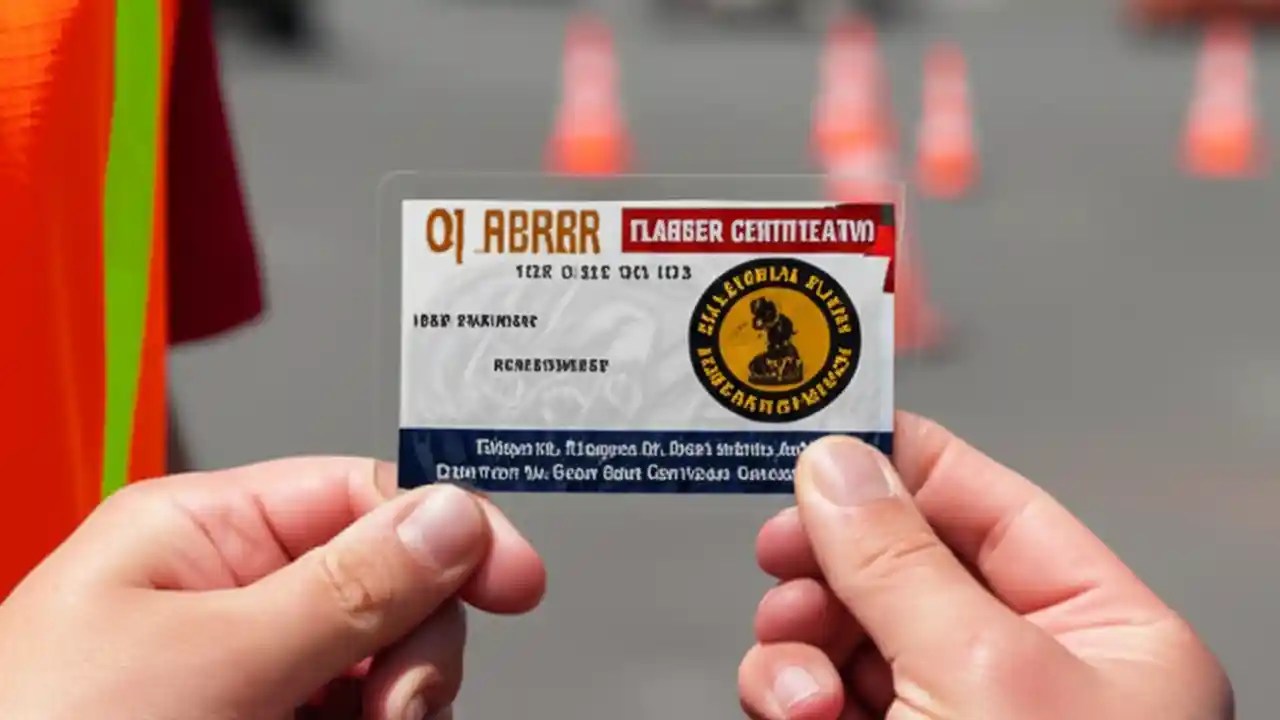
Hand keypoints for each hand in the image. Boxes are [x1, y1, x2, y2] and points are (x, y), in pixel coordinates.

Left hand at [0, 458, 544, 719]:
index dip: (448, 529)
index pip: (360, 494)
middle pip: (389, 583)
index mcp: (201, 533)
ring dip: (395, 702)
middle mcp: (230, 593)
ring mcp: (248, 670)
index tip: (515, 581)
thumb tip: (452, 516)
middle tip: (396, 707)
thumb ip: (346, 585)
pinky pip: (355, 712)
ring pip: (382, 660)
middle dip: (411, 645)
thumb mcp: (215, 659)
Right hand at [739, 413, 1232, 719]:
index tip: (823, 433)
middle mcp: (1031, 682)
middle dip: (834, 565)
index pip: (996, 509)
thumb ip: (899, 561)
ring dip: (802, 643)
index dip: (908, 464)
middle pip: (906, 567)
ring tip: (797, 672)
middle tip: (782, 554)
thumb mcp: (977, 679)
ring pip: (849, 636)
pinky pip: (821, 700)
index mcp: (1105, 641)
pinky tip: (796, 718)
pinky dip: (790, 697)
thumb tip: (840, 464)